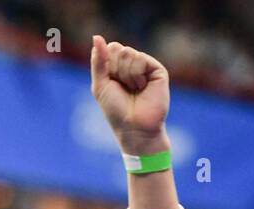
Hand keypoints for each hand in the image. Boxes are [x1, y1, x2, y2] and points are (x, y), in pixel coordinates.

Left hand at [90, 36, 170, 155]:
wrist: (134, 127)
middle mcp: (132, 64)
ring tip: (134, 89)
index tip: (111, 83)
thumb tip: (96, 36)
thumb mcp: (100, 85)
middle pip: (118, 48)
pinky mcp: (157, 70)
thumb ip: (98, 61)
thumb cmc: (116, 110)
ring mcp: (146, 66)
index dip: (106, 65)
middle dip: (115, 69)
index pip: (110, 48)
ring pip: (128, 53)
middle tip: (123, 88)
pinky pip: (141, 58)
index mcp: (118, 67)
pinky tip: (142, 86)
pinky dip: (136, 74)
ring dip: (126, 74)